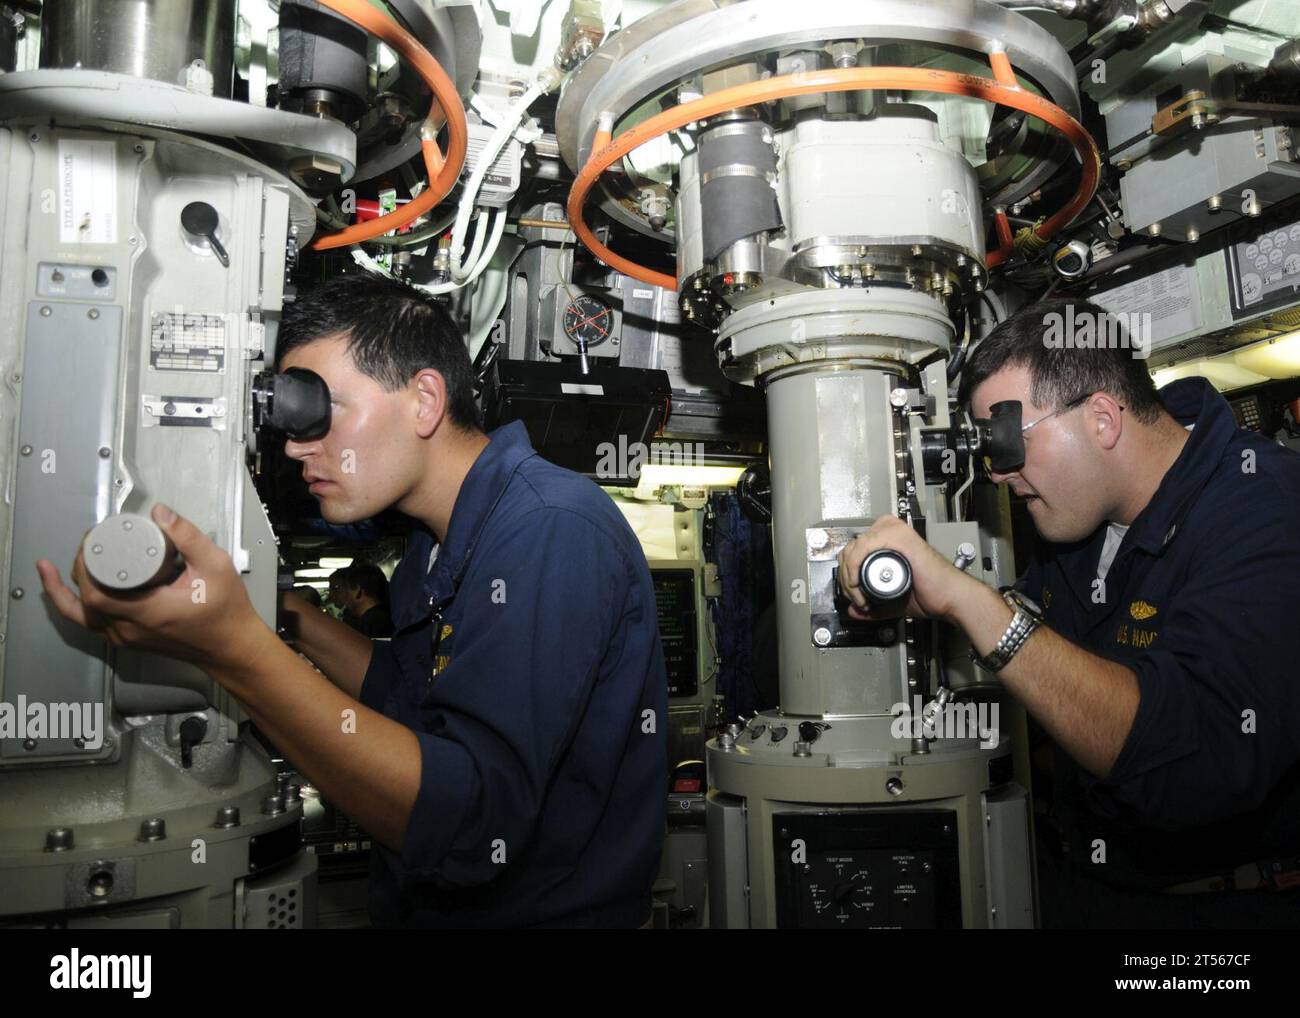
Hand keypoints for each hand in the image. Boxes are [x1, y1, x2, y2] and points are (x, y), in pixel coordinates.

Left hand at [36, 503, 267, 669]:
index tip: (91, 540)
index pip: (95, 594)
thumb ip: (189, 537)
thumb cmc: (227, 613)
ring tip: (52, 568)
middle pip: (83, 602)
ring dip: (65, 591)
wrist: (231, 647)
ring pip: (82, 616)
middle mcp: (131, 630)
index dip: (83, 566)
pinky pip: (93, 624)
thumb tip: (160, 514)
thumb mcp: (216, 566)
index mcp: (149, 613)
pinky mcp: (130, 640)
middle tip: (87, 542)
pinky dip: (77, 607)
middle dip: (76, 569)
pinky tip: (72, 591)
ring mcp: (128, 638)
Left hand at [836, 515, 979, 621]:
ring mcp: (894, 531)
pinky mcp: (898, 536)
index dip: (846, 575)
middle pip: (849, 549)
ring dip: (849, 578)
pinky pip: (862, 548)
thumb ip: (871, 605)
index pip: (852, 550)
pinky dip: (854, 569)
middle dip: (846, 579)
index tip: (854, 595)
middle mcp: (889, 530)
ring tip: (862, 598)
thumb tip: (853, 610)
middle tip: (857, 599)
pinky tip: (859, 585)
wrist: (949, 597)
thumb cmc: (929, 593)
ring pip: (853, 549)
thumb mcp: (891, 599)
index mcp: (887, 538)